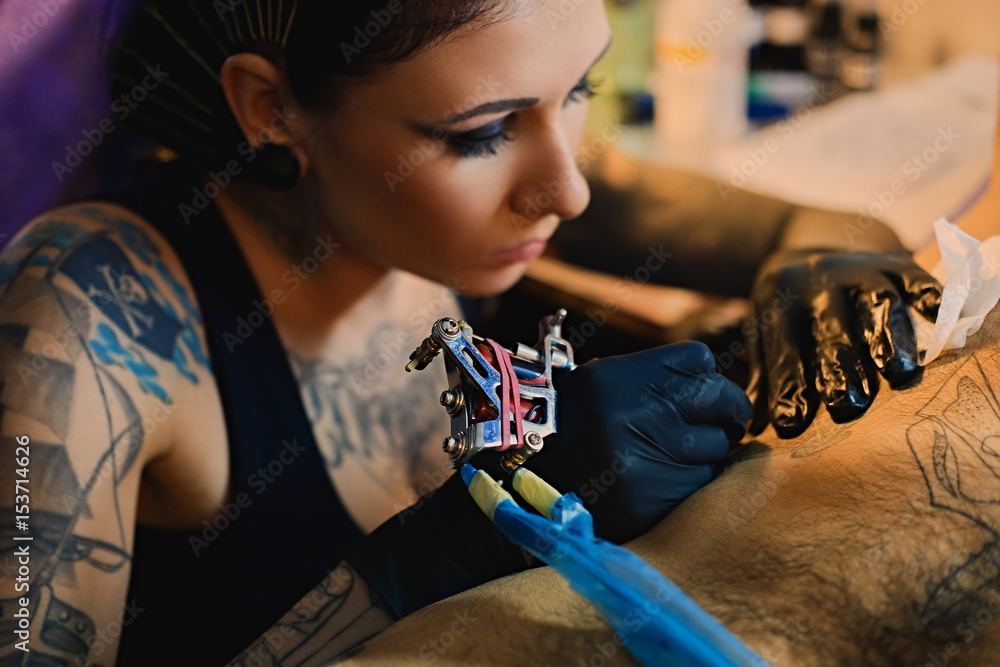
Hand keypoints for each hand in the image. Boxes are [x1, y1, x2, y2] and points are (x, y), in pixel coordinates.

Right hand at [344, 342, 750, 616]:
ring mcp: (647, 460)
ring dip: (703, 453)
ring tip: (668, 458)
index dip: (704, 376)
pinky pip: (700, 486)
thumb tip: (711, 382)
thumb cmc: (558, 434)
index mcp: (617, 378)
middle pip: (719, 399)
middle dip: (726, 411)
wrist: (512, 496)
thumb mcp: (593, 389)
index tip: (704, 391)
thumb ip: (647, 381)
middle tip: (724, 422)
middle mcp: (635, 414)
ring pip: (716, 448)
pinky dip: (688, 485)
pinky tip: (658, 485)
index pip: (698, 360)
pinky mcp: (653, 502)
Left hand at [746, 249, 941, 437]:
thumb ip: (765, 378)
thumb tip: (748, 430)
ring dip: (889, 337)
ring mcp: (859, 269)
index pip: (784, 348)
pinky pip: (916, 278)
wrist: (808, 253)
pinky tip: (940, 319)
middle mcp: (818, 282)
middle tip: (846, 408)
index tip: (791, 423)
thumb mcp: (766, 336)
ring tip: (899, 375)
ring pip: (877, 302)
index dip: (787, 385)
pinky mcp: (896, 264)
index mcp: (780, 302)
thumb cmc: (787, 315)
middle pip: (832, 328)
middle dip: (839, 368)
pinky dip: (930, 298)